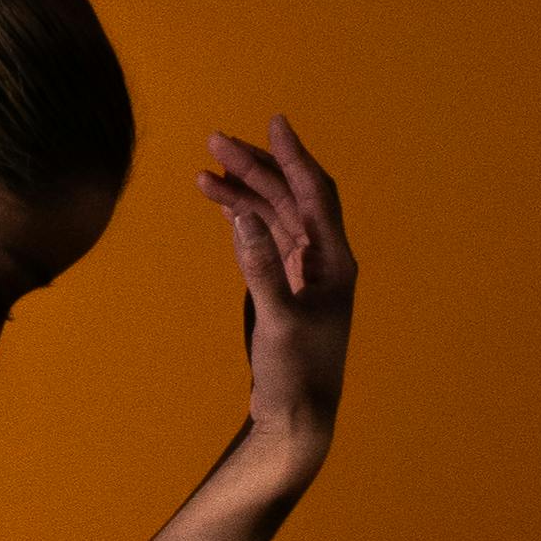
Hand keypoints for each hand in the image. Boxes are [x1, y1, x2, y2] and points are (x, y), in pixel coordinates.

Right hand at [198, 115, 354, 450]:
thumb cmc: (296, 375)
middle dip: (255, 167)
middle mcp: (323, 260)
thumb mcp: (277, 321)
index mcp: (334, 261)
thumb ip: (260, 267)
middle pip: (289, 196)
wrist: (296, 418)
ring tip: (205, 172)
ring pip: (273, 216)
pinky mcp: (284, 288)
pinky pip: (264, 239)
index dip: (294, 156)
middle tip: (215, 141)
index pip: (314, 193)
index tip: (273, 123)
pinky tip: (221, 204)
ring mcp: (304, 273)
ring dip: (243, 193)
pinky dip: (243, 219)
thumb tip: (242, 217)